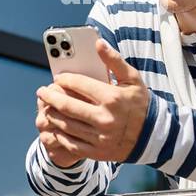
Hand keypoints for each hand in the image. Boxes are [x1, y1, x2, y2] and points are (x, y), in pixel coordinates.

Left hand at [35, 40, 149, 164]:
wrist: (153, 137)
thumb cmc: (140, 104)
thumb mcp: (132, 79)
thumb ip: (114, 60)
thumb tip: (98, 43)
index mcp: (112, 98)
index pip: (79, 84)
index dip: (64, 80)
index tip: (58, 78)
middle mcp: (105, 118)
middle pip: (67, 106)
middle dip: (50, 97)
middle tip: (42, 92)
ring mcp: (100, 137)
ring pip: (66, 125)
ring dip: (52, 114)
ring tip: (47, 107)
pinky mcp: (97, 152)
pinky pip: (71, 143)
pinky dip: (60, 134)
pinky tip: (56, 126)